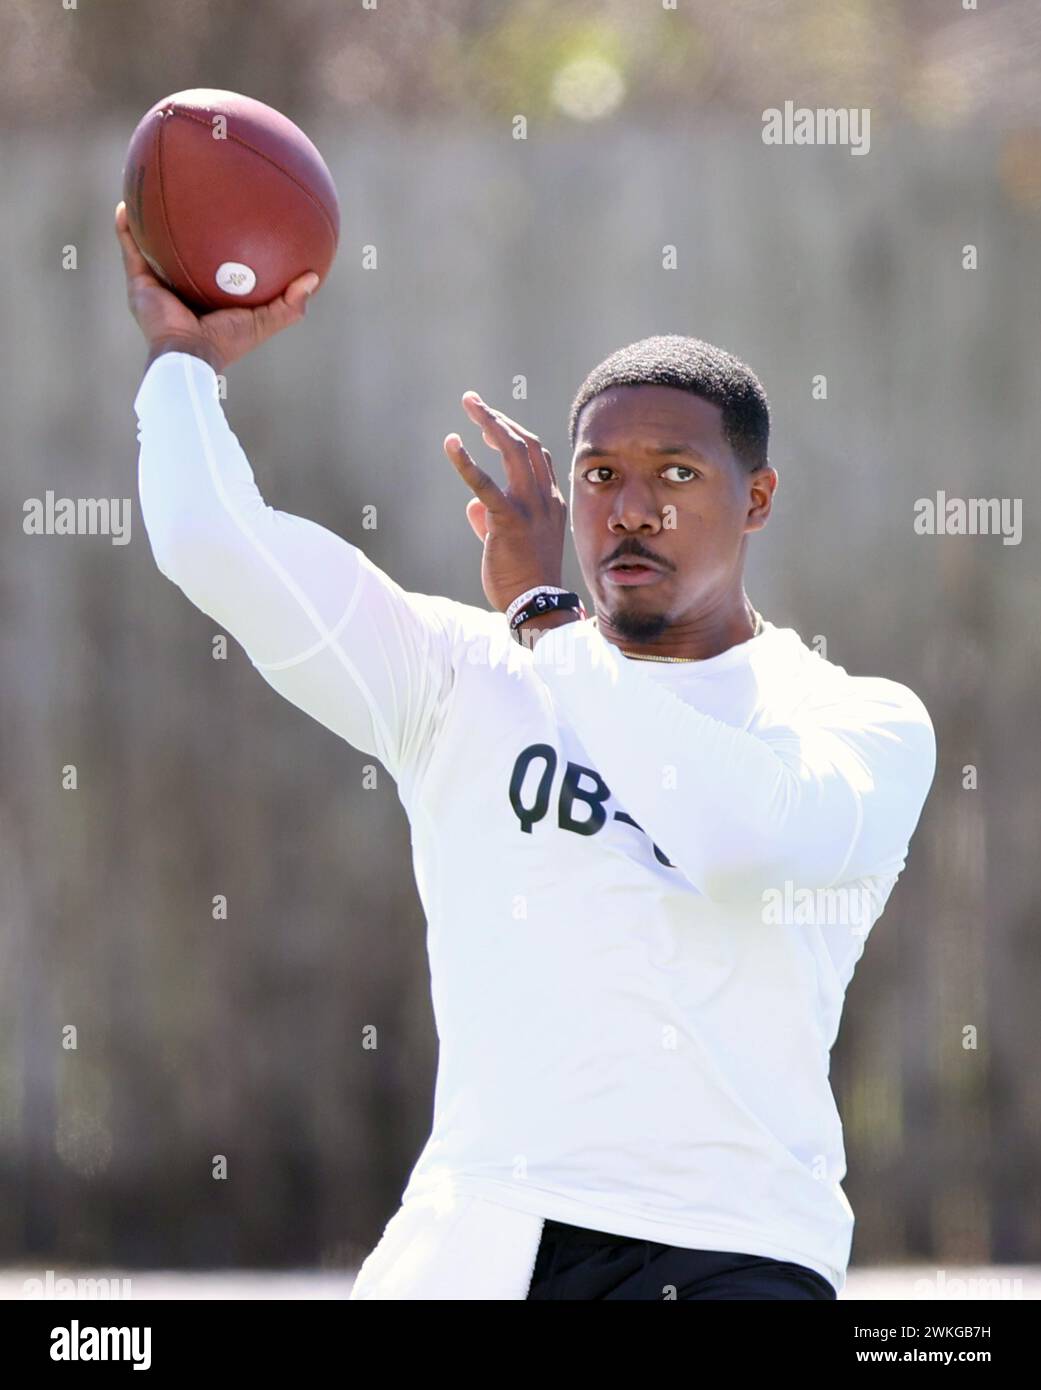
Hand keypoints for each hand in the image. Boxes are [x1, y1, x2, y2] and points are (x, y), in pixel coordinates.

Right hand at [114, 201, 318, 373]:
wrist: (188, 356)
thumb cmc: (226, 342)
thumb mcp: (264, 322)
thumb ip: (290, 303)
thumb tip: (314, 276)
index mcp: (207, 294)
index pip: (214, 263)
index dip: (221, 242)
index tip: (231, 215)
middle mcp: (181, 286)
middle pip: (182, 248)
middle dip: (185, 223)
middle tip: (192, 194)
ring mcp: (157, 284)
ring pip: (151, 244)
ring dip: (149, 219)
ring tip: (150, 186)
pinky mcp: (138, 283)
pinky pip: (130, 248)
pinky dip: (125, 228)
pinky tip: (125, 204)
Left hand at [444, 393, 566, 613]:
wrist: (536, 606)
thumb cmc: (523, 580)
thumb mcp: (511, 544)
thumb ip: (492, 520)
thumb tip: (472, 505)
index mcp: (550, 503)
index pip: (536, 456)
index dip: (513, 434)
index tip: (491, 425)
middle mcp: (544, 498)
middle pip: (526, 443)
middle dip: (499, 418)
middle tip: (473, 402)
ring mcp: (529, 507)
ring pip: (513, 450)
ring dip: (490, 421)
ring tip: (469, 404)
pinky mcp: (507, 520)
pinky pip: (485, 484)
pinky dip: (466, 461)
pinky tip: (451, 443)